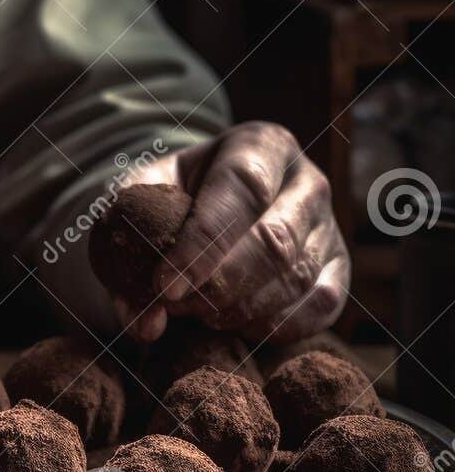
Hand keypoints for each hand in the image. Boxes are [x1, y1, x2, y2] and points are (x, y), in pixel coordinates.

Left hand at [114, 121, 349, 343]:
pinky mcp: (340, 268)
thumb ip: (130, 252)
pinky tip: (236, 325)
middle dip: (220, 285)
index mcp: (258, 145)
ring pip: (296, 278)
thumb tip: (146, 324)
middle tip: (177, 307)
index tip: (165, 286)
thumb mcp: (140, 200)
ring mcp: (329, 225)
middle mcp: (306, 180)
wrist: (206, 207)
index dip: (203, 243)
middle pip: (276, 240)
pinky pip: (319, 307)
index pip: (242, 188)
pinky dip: (274, 327)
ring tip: (198, 313)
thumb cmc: (170, 198)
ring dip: (240, 309)